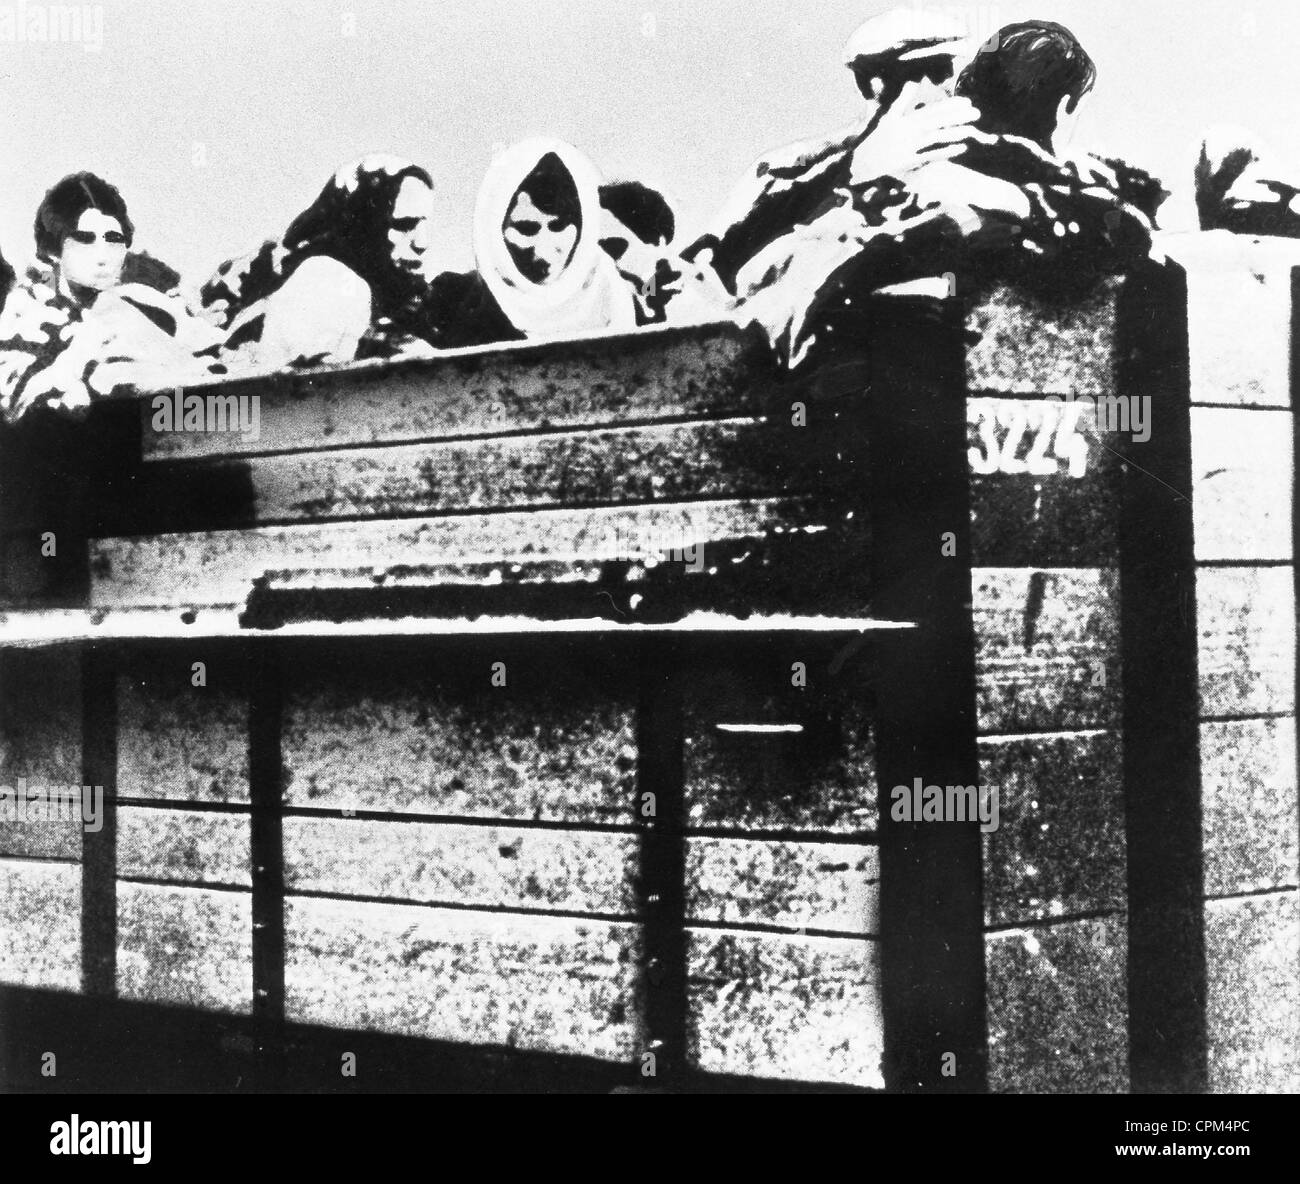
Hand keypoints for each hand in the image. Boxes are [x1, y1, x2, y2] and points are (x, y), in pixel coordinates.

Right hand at [849, 91, 982, 185]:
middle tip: (977, 113)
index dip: (951, 106)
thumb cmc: (872, 137)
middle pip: (939, 124)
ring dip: (956, 134)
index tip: (966, 102)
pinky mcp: (910, 163)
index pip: (933, 111)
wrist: (860, 161)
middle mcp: (909, 134)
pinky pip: (931, 157)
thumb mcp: (886, 116)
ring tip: (971, 130)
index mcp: (905, 121)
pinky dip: (947, 152)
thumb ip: (902, 99)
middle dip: (959, 118)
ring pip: (938, 140)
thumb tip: (914, 81)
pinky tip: (960, 148)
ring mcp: (910, 149)